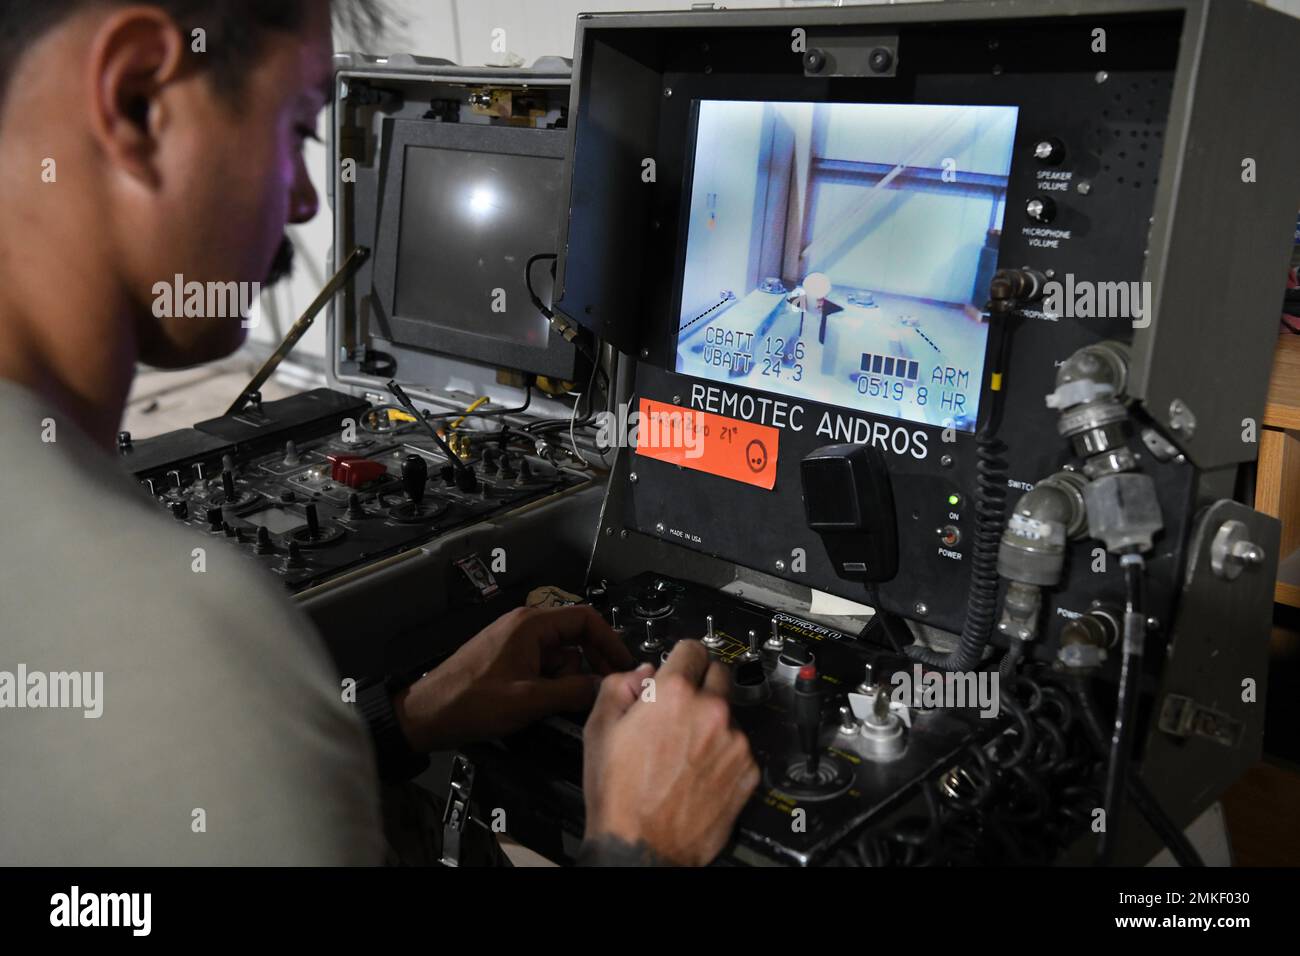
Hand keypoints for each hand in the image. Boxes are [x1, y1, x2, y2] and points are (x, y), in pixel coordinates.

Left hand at [394, 604, 633, 751]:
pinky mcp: (507, 660)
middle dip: (586, 667)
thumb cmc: (472, 703)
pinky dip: (549, 685)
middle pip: (575, 639)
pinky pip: (542, 667)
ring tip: (550, 706)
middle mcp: (524, 627)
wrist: (426, 715)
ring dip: (564, 681)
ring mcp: (515, 643)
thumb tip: (605, 686)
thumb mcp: (529, 700)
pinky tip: (539, 706)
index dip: (610, 642)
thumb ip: (573, 692)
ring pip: (560, 658)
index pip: (586, 619)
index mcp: (531, 625)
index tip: (624, 666)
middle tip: (596, 693)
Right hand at [581, 640, 759, 865]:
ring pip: (729, 714)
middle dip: (700, 683)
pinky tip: (698, 771)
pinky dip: (723, 753)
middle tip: (682, 706)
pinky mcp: (749, 771)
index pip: (692, 648)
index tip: (680, 665)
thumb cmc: (619, 796)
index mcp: (673, 694)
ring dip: (712, 722)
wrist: (642, 848)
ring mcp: (734, 742)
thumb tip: (641, 674)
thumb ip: (619, 685)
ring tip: (684, 750)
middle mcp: (711, 712)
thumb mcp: (598, 729)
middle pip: (719, 673)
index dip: (681, 656)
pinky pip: (739, 748)